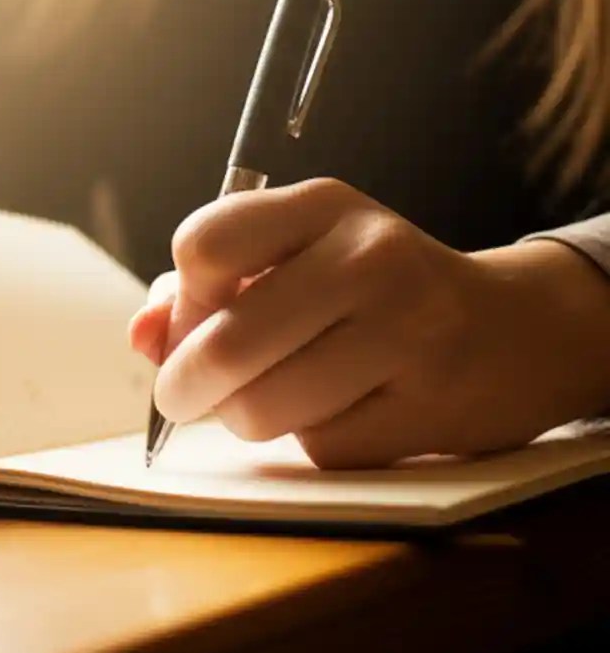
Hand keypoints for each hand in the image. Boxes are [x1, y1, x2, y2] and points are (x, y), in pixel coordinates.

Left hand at [130, 178, 609, 468]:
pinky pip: (317, 447)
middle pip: (224, 343)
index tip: (198, 319)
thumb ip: (203, 290)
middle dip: (182, 386)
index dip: (183, 298)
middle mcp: (369, 258)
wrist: (511, 330)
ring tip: (263, 401)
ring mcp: (407, 332)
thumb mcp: (294, 258)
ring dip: (241, 420)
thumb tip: (141, 336)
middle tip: (183, 397)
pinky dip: (306, 441)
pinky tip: (338, 410)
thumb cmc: (369, 292)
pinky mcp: (428, 407)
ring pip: (262, 409)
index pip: (203, 244)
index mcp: (323, 205)